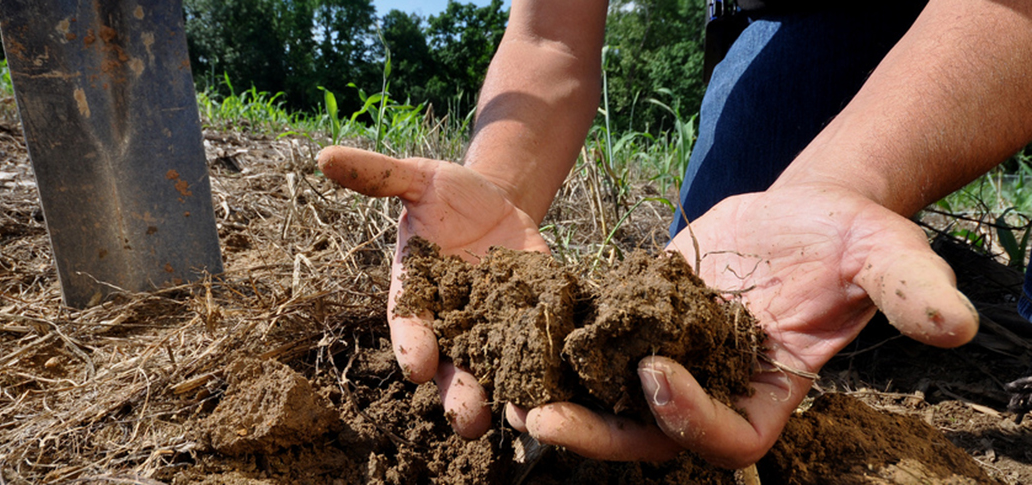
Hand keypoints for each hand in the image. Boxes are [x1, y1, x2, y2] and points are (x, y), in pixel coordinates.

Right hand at [317, 146, 547, 437]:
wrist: (497, 202)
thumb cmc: (447, 195)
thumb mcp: (418, 179)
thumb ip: (379, 176)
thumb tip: (325, 157)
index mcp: (417, 297)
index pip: (409, 329)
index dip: (412, 346)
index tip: (416, 364)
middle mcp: (452, 325)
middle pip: (451, 371)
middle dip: (459, 396)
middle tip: (467, 419)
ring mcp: (493, 330)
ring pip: (494, 376)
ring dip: (505, 400)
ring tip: (517, 419)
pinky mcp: (532, 325)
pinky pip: (538, 356)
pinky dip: (549, 375)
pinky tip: (562, 390)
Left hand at [525, 183, 978, 466]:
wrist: (800, 210)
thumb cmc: (848, 237)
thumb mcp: (885, 254)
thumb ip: (908, 288)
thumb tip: (953, 324)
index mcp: (768, 393)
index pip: (726, 439)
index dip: (687, 419)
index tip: (654, 371)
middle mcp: (712, 389)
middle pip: (651, 438)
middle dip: (599, 434)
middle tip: (540, 421)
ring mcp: (670, 360)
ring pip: (609, 403)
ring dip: (561, 403)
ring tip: (507, 395)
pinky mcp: (635, 324)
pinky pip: (591, 350)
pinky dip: (554, 350)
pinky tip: (509, 337)